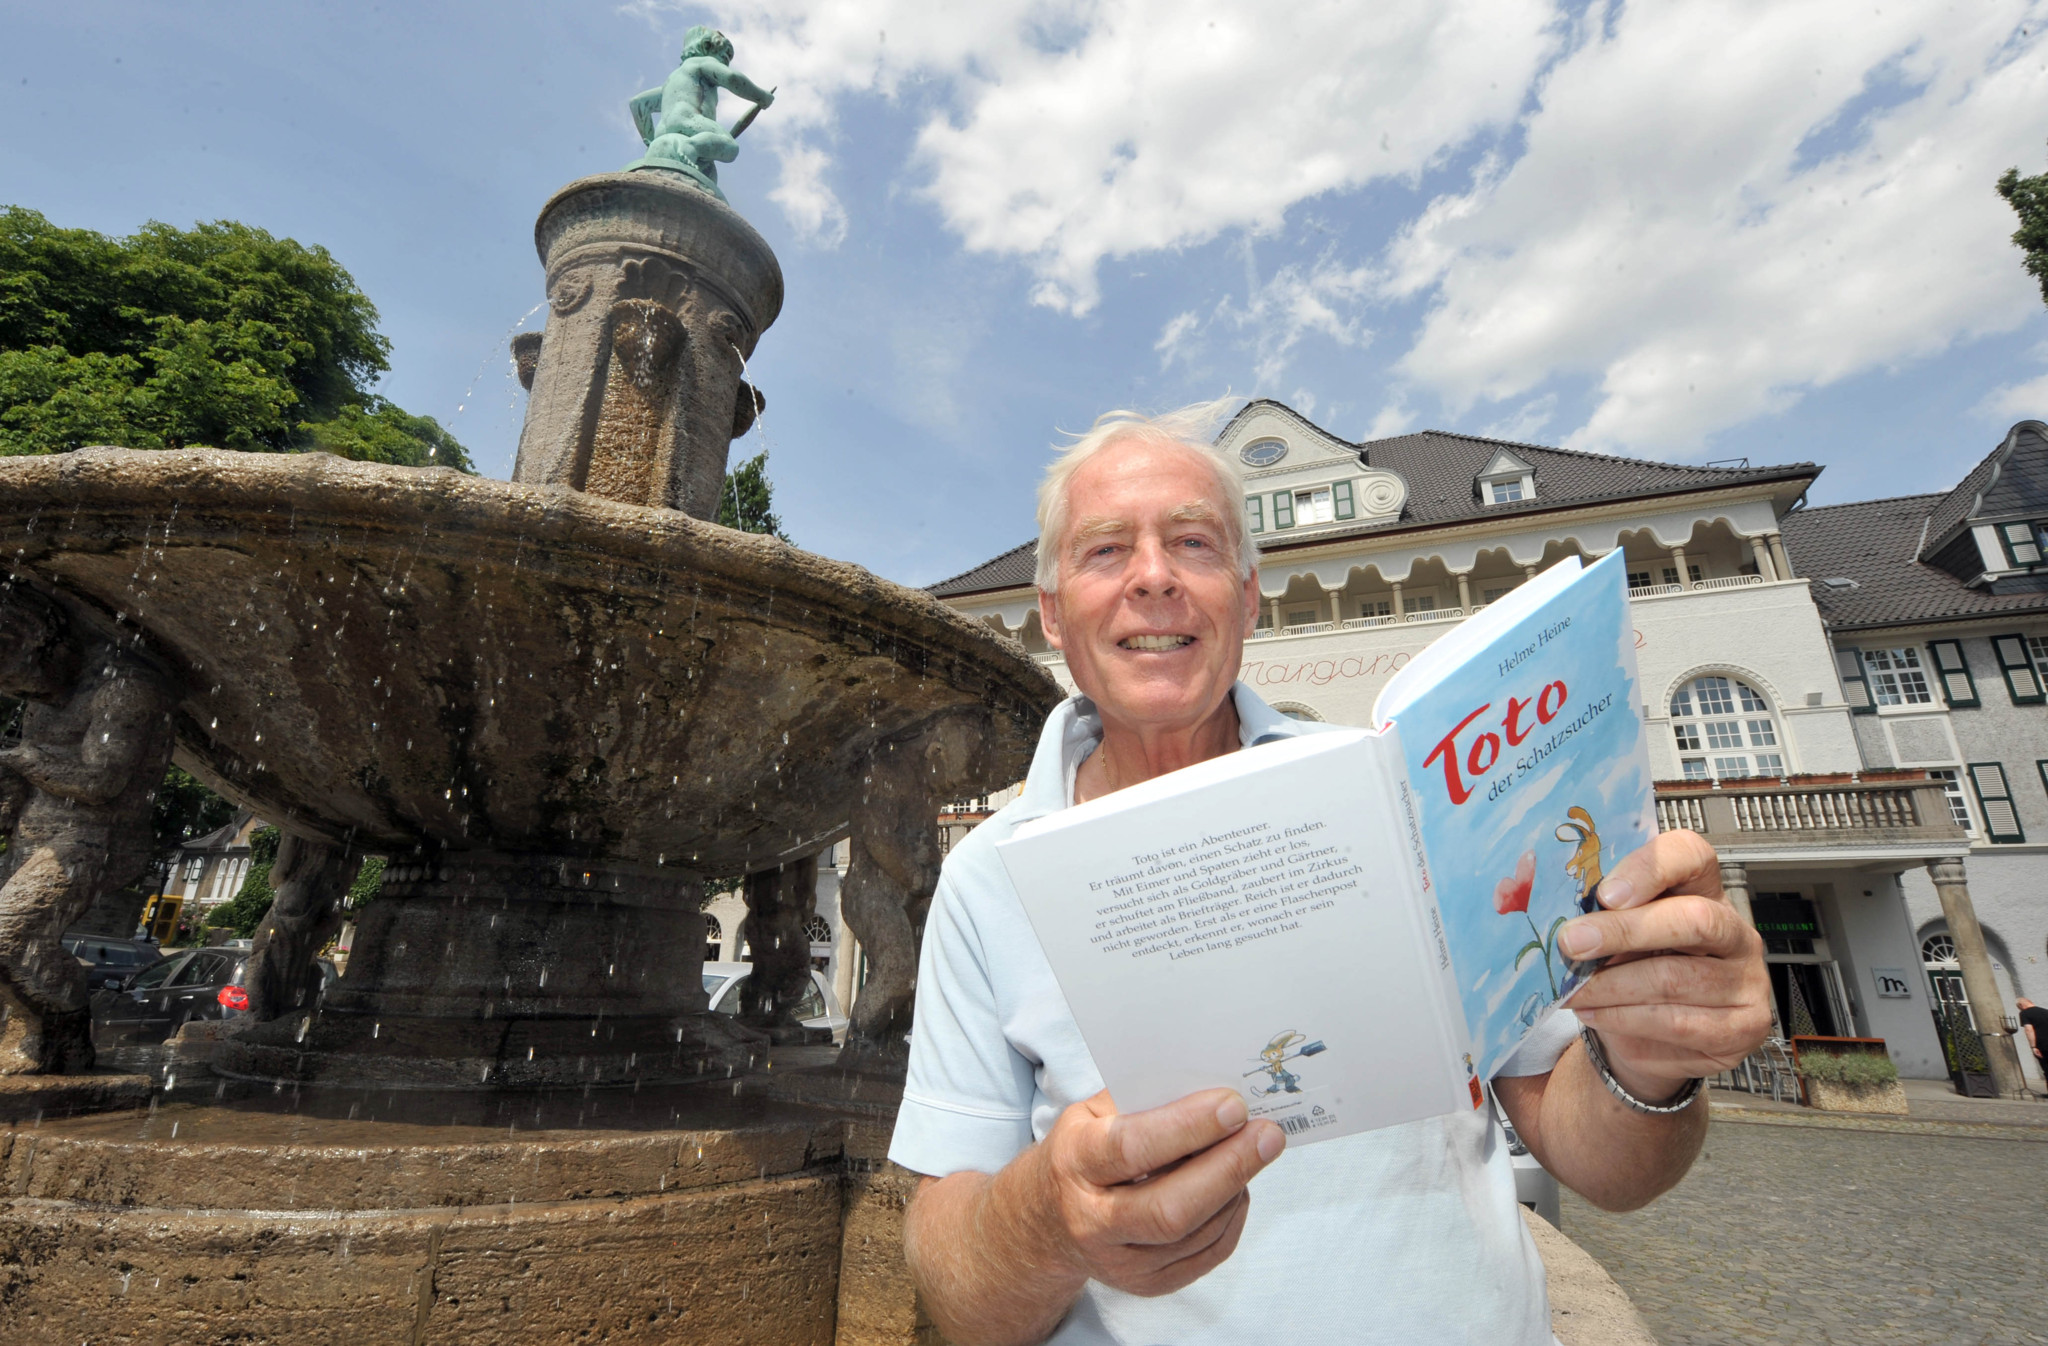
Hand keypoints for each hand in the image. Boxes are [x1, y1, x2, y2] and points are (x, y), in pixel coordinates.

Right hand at [1027, 1087, 1284, 1296]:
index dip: (1186, 1127)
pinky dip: (1232, 1215)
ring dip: (1236, 1187)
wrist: (1046, 1221)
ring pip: (1197, 1232)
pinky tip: (1236, 1187)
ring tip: (1253, 1151)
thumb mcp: (1093, 1112)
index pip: (1131, 1148)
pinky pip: (1209, 1254)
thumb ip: (1144, 1099)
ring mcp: (1120, 1262)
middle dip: (1228, 1168)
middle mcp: (1092, 1220)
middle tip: (1268, 1135)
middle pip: (1171, 1208)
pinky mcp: (1148, 1285)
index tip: (1234, 1106)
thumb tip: (1213, 1087)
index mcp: (1074, 1162)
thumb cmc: (1083, 1150)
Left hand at [1555, 830, 1770, 1102]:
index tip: (1605, 894)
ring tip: (1572, 990)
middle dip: (1624, 932)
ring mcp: (1746, 981)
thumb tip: (1562, 918)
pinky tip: (1594, 1013)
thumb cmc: (1632, 968)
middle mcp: (1735, 932)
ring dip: (1611, 986)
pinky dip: (1624, 1019)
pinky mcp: (1742, 1027)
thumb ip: (1602, 916)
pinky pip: (1676, 1022)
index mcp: (1703, 891)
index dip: (1650, 869)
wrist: (1652, 1036)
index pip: (1691, 856)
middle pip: (1691, 920)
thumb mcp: (1617, 934)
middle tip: (1572, 943)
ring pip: (1674, 978)